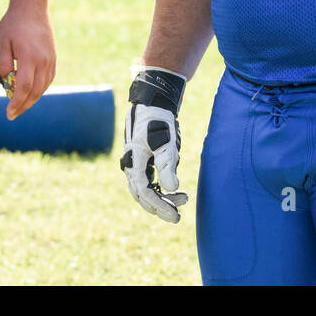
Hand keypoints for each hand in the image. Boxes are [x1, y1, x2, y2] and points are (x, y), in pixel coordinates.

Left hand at [0, 3, 55, 119]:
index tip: (8, 113)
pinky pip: (48, 80)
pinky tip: (30, 92)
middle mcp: (43, 61)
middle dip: (23, 106)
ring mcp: (50, 60)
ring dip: (31, 99)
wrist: (32, 8)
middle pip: (35, 91)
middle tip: (12, 114)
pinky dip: (39, 89)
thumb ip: (4, 64)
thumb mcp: (2, 42)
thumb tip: (7, 82)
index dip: (16, 103)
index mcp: (29, 57)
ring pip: (43, 87)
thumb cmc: (14, 24)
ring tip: (19, 106)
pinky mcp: (53, 58)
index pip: (23, 88)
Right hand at [120, 67, 187, 222]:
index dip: (160, 206)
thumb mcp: (166, 142)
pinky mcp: (142, 158)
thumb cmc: (158, 119)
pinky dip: (161, 185)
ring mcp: (136, 161)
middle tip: (178, 215)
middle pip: (143, 194)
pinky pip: (149, 179)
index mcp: (134, 161)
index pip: (145, 192)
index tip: (175, 215)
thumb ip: (167, 165)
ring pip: (147, 188)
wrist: (153, 100)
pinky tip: (175, 187)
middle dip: (160, 206)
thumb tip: (171, 188)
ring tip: (184, 197)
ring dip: (163, 196)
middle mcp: (132, 164)